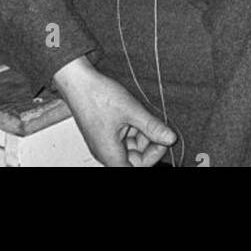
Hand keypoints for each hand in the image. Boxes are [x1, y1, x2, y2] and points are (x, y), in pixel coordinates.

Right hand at [53, 57, 175, 166]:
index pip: (136, 168)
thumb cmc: (98, 96)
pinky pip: (123, 137)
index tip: (163, 140)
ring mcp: (105, 142)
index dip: (152, 156)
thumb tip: (171, 139)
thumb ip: (152, 127)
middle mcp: (106, 152)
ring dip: (142, 134)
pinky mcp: (105, 132)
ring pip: (130, 147)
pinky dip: (134, 128)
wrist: (78, 81)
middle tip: (159, 126)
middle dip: (149, 144)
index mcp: (109, 154)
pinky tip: (137, 114)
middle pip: (134, 159)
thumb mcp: (132, 111)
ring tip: (145, 116)